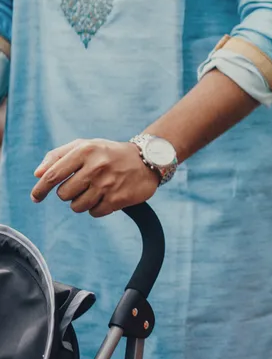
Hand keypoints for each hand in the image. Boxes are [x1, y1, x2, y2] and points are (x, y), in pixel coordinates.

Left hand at [31, 139, 157, 217]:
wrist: (148, 159)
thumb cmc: (109, 153)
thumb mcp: (85, 145)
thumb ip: (57, 156)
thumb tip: (37, 174)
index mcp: (85, 150)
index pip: (52, 175)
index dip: (40, 189)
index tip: (36, 197)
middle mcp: (96, 166)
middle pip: (63, 194)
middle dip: (68, 193)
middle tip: (82, 185)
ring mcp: (108, 183)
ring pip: (77, 206)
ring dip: (82, 202)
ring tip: (96, 190)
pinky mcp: (118, 198)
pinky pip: (94, 212)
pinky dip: (97, 208)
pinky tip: (107, 196)